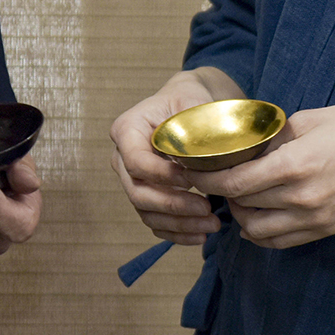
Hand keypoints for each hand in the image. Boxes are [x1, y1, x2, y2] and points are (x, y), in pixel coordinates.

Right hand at [110, 68, 243, 245]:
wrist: (188, 105)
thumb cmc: (189, 99)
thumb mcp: (192, 100)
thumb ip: (194, 124)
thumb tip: (200, 158)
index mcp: (127, 129)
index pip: (136, 161)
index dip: (162, 175)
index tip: (192, 179)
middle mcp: (122, 156)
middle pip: (137, 191)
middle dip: (173, 205)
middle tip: (208, 209)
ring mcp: (132, 178)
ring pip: (146, 211)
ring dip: (178, 224)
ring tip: (212, 225)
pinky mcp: (146, 194)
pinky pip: (154, 221)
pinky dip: (176, 233)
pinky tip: (201, 234)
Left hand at [193, 102, 334, 249]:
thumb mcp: (308, 119)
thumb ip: (272, 136)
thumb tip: (242, 142)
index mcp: (294, 166)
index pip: (233, 184)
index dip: (204, 180)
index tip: (189, 170)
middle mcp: (302, 199)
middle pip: (241, 209)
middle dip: (218, 196)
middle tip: (209, 180)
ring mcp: (317, 218)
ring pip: (257, 233)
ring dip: (239, 216)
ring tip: (235, 197)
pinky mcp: (328, 229)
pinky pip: (282, 241)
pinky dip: (261, 232)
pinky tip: (257, 213)